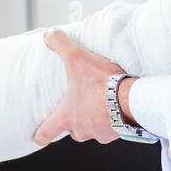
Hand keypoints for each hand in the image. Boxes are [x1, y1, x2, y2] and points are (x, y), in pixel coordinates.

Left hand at [33, 28, 133, 145]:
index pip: (46, 133)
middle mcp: (83, 129)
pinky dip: (114, 120)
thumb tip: (48, 35)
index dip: (40, 134)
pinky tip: (118, 106)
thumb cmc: (102, 82)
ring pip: (94, 130)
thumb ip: (59, 44)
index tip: (37, 136)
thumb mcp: (76, 57)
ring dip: (96, 120)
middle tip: (80, 106)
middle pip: (73, 131)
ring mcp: (102, 133)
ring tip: (102, 103)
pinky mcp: (120, 133)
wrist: (133, 98)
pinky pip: (113, 129)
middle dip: (75, 120)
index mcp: (68, 116)